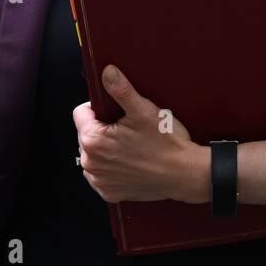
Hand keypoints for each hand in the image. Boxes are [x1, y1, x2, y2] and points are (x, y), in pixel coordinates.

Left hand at [73, 64, 208, 204]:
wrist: (184, 174)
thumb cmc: (166, 144)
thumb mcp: (143, 111)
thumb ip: (121, 89)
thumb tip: (107, 72)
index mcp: (93, 141)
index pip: (80, 113)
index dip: (99, 108)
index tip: (117, 113)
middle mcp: (92, 163)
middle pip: (86, 134)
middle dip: (103, 129)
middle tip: (128, 130)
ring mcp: (100, 180)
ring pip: (94, 154)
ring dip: (106, 149)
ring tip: (131, 146)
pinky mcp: (110, 192)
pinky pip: (102, 174)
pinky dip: (112, 168)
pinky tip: (130, 163)